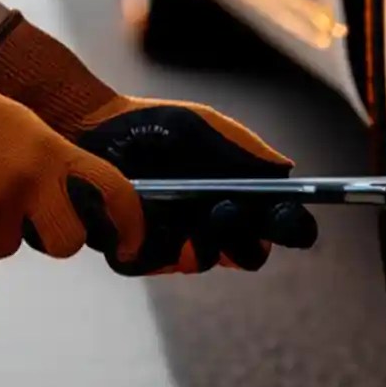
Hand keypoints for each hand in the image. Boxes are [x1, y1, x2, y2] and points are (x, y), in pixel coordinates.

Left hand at [0, 10, 317, 273]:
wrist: (94, 126)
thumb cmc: (155, 124)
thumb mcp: (206, 126)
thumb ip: (245, 147)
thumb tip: (287, 170)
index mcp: (239, 199)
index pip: (279, 226)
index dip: (291, 227)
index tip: (287, 217)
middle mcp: (212, 228)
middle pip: (248, 256)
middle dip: (243, 237)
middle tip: (227, 210)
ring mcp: (175, 244)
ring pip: (200, 262)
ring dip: (199, 239)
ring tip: (187, 211)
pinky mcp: (134, 252)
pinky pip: (150, 261)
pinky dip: (149, 240)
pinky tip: (143, 213)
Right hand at [0, 20, 144, 260]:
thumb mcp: (27, 129)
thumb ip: (53, 167)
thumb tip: (72, 207)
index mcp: (53, 153)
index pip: (113, 192)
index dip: (131, 225)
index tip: (131, 245)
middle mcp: (31, 183)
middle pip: (67, 242)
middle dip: (56, 238)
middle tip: (37, 222)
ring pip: (9, 245)